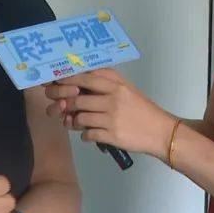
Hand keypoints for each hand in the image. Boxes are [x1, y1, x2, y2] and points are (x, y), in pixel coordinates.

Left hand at [43, 69, 176, 158]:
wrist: (160, 131)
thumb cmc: (140, 108)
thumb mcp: (125, 88)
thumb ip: (104, 82)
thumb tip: (75, 81)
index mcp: (115, 84)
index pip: (84, 77)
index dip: (65, 79)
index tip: (53, 81)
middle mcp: (112, 98)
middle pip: (76, 98)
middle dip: (62, 103)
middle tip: (57, 106)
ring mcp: (111, 117)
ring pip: (79, 118)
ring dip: (73, 121)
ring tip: (76, 121)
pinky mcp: (112, 135)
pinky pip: (87, 135)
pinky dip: (84, 135)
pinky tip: (89, 134)